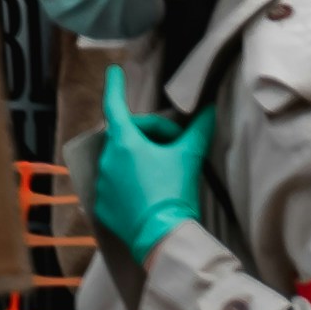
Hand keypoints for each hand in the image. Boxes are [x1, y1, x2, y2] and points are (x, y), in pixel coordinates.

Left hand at [92, 70, 215, 259]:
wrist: (162, 236)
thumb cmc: (174, 190)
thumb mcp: (189, 155)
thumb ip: (198, 128)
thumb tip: (209, 108)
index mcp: (124, 142)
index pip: (115, 106)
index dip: (115, 87)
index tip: (113, 73)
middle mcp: (107, 161)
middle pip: (125, 135)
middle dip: (148, 134)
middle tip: (173, 144)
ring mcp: (101, 186)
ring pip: (119, 160)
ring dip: (137, 158)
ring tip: (160, 170)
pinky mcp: (102, 208)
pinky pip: (113, 186)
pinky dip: (128, 183)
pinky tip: (147, 192)